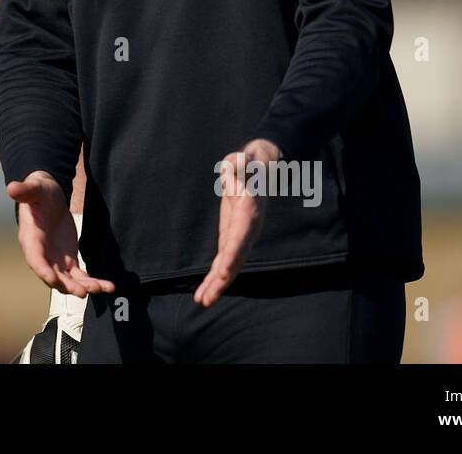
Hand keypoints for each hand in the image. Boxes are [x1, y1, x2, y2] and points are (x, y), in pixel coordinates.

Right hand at [6, 171, 114, 297]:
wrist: (48, 197)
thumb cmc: (39, 192)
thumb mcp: (34, 189)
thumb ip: (25, 191)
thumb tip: (11, 187)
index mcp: (31, 240)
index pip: (35, 259)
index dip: (43, 270)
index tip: (52, 279)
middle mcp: (42, 255)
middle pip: (53, 277)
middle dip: (67, 286)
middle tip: (82, 292)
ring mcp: (56, 261)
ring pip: (68, 281)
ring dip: (83, 287)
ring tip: (100, 288)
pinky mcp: (69, 261)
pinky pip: (80, 277)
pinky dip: (93, 282)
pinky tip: (108, 286)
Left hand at [193, 138, 280, 307]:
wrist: (260, 169)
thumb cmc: (249, 163)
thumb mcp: (244, 159)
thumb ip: (240, 163)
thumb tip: (233, 165)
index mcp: (249, 211)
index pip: (240, 236)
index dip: (232, 255)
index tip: (222, 273)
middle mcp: (248, 228)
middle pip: (236, 258)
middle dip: (222, 280)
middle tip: (207, 299)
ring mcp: (241, 235)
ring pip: (230, 265)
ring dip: (216, 284)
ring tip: (202, 302)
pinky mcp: (233, 237)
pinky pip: (225, 260)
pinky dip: (215, 276)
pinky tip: (205, 292)